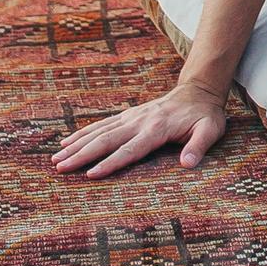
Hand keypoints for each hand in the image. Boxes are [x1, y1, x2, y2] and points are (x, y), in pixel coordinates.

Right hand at [53, 82, 229, 177]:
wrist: (199, 90)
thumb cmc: (205, 115)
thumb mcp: (210, 130)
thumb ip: (198, 146)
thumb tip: (187, 164)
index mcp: (157, 128)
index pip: (130, 150)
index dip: (111, 163)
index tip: (91, 175)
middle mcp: (139, 121)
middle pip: (106, 140)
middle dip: (82, 155)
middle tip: (60, 168)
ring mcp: (131, 117)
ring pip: (99, 132)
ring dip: (77, 145)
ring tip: (56, 158)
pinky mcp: (128, 115)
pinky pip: (102, 124)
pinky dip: (84, 133)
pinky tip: (68, 142)